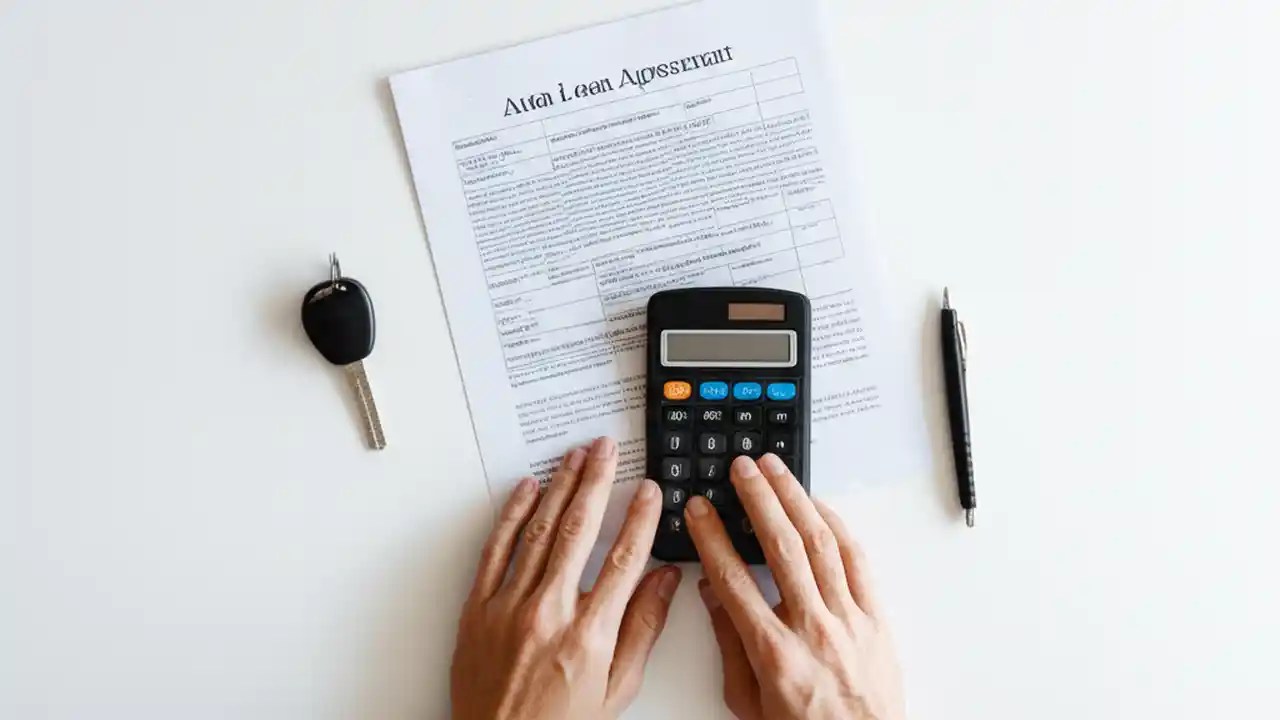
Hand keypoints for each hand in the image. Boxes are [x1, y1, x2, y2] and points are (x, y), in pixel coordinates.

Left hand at [451, 436, 682, 719]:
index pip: (623, 558)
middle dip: (596, 482)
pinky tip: (525, 490)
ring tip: (573, 457)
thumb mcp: (616, 689)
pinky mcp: (476, 610)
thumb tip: (665, 580)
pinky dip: (511, 516)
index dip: (640, 518)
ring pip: (537, 531)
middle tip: (606, 450)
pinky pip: (496, 550)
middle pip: (578, 530)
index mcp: (589, 634)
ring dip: (558, 487)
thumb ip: (642, 629)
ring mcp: (508, 608)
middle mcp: (548, 613)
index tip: (650, 491)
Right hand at [686, 454, 904, 719]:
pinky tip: (818, 505)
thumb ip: (729, 645)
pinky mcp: (877, 619)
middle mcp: (813, 630)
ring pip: (821, 544)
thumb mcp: (749, 702)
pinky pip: (857, 560)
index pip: (733, 579)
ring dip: (796, 499)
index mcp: (774, 654)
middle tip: (740, 469)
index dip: (712, 537)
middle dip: (757, 500)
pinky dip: (837, 526)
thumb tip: (713, 593)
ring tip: (776, 470)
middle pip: (781, 548)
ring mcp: (849, 620)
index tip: (698, 510)